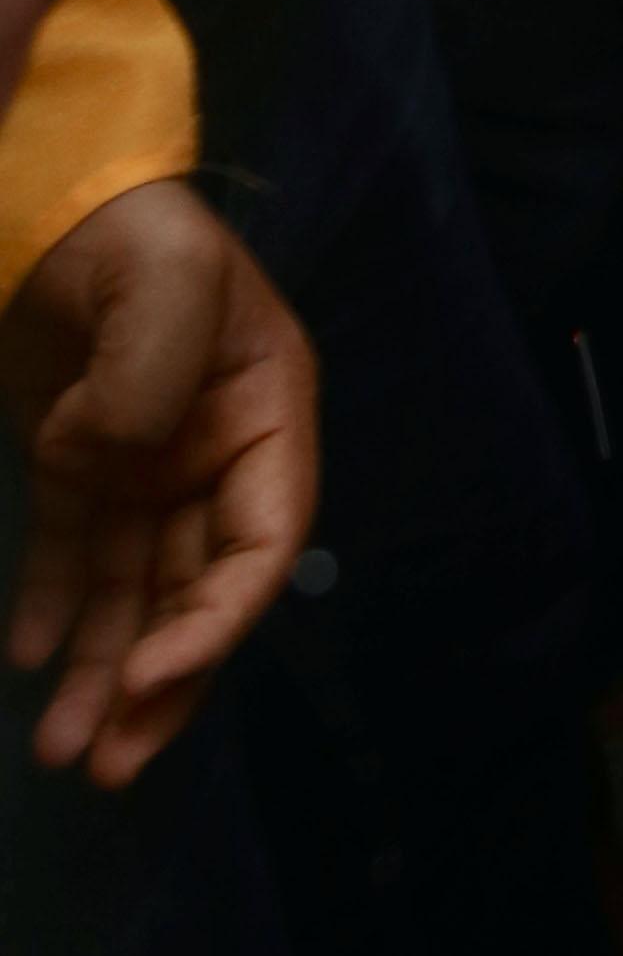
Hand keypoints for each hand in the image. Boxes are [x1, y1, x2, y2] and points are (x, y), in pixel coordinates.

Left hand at [5, 183, 316, 784]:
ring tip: (62, 754)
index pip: (263, 544)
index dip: (219, 623)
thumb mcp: (165, 284)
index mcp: (264, 413)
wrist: (39, 193)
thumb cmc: (127, 231)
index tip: (153, 675)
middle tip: (109, 763)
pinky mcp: (78, 465)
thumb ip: (153, 376)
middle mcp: (213, 454)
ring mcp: (145, 464)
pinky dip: (54, 611)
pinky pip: (74, 557)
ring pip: (136, 593)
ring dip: (105, 672)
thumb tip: (116, 457)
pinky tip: (27, 661)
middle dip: (159, 682)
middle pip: (199, 593)